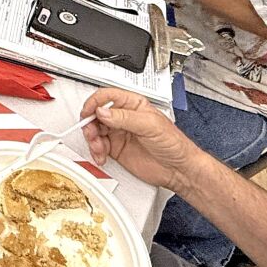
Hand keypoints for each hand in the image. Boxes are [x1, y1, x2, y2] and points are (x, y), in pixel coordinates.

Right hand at [80, 89, 206, 193]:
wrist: (178, 169)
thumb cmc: (173, 144)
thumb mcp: (150, 125)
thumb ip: (124, 118)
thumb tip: (102, 112)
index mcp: (133, 105)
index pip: (107, 97)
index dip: (94, 102)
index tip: (88, 112)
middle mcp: (124, 117)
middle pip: (97, 114)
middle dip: (90, 123)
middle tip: (92, 133)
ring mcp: (119, 133)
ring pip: (95, 131)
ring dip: (92, 139)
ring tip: (98, 147)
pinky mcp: (116, 149)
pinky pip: (98, 146)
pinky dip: (95, 151)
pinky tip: (101, 156)